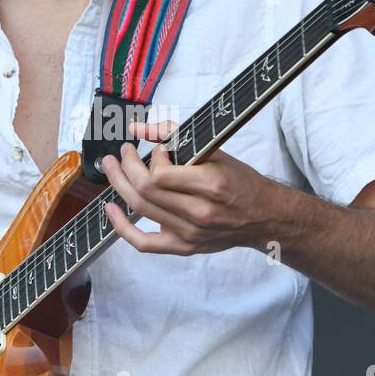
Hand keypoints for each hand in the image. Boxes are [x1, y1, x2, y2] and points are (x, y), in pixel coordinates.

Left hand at [100, 118, 279, 255]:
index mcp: (211, 185)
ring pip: (140, 210)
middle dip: (125, 167)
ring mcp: (189, 233)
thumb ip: (178, 136)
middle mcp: (199, 212)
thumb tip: (141, 128)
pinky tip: (111, 209)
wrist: (263, 217)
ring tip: (113, 169)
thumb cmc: (240, 183)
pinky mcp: (183, 247)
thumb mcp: (216, 152)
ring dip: (119, 186)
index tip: (156, 149)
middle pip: (145, 191)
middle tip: (121, 153)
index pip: (161, 174)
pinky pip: (143, 243)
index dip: (150, 158)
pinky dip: (121, 227)